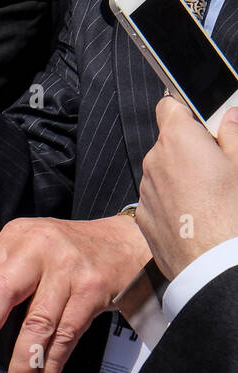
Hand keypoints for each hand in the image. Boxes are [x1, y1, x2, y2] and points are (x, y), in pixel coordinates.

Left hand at [0, 216, 149, 372]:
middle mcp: (40, 249)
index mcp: (17, 237)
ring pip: (39, 322)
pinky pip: (68, 334)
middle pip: (4, 294)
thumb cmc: (73, 247)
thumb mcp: (31, 243)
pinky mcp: (92, 291)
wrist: (125, 244)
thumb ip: (6, 270)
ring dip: (25, 360)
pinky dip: (53, 360)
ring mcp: (68, 270)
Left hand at [138, 97, 237, 279]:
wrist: (214, 266)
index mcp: (178, 139)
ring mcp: (146, 190)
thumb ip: (234, 134)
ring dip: (182, 177)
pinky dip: (174, 203)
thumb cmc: (231, 217)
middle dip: (191, 149)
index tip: (202, 120)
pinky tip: (199, 217)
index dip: (186, 110)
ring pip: (164, 173)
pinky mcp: (144, 216)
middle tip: (219, 167)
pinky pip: (159, 200)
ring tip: (212, 197)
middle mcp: (154, 161)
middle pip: (169, 143)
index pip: (169, 106)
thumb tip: (230, 117)